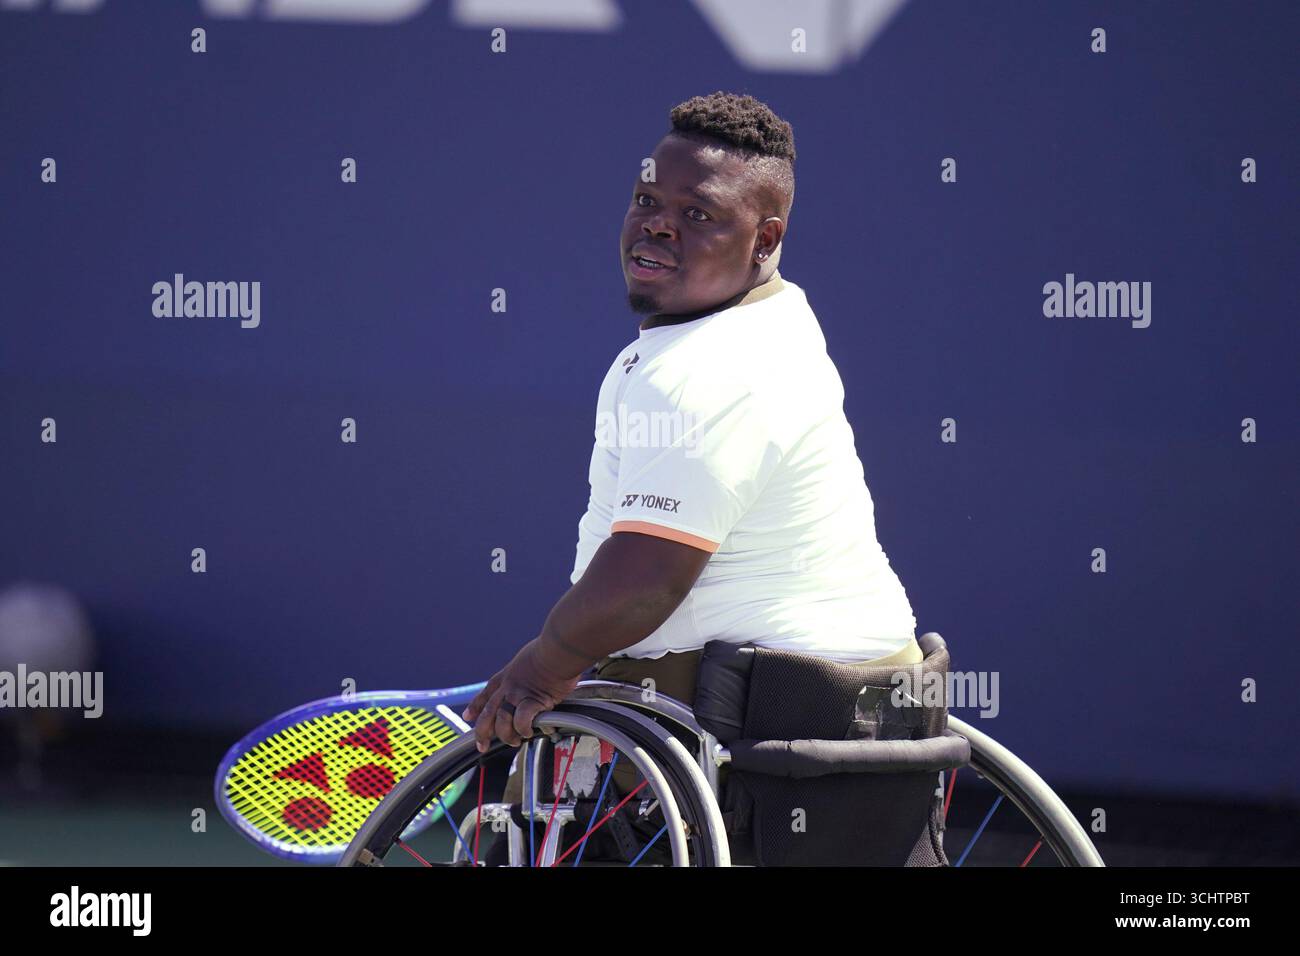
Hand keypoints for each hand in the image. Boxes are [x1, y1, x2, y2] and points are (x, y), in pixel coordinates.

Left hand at [461, 638, 584, 752]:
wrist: (558, 648)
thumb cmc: (550, 649)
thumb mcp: (529, 658)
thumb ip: (527, 672)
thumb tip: (538, 677)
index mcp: (506, 676)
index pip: (486, 694)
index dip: (475, 707)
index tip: (468, 717)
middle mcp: (508, 687)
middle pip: (488, 713)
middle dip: (482, 732)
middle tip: (482, 745)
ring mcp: (518, 694)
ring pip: (502, 721)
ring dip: (507, 735)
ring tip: (514, 741)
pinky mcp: (533, 701)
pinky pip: (522, 721)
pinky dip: (524, 729)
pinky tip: (529, 732)